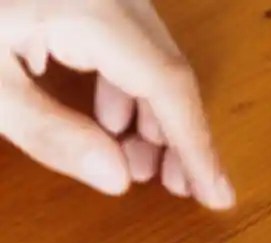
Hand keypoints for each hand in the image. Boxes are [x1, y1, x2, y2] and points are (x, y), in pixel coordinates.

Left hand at [0, 0, 232, 207]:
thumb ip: (51, 133)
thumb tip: (117, 177)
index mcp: (89, 10)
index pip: (167, 87)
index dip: (197, 146)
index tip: (216, 193)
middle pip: (168, 70)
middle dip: (178, 136)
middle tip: (180, 190)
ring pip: (149, 56)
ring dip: (152, 114)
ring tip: (140, 166)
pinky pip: (123, 39)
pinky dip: (124, 85)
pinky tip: (111, 120)